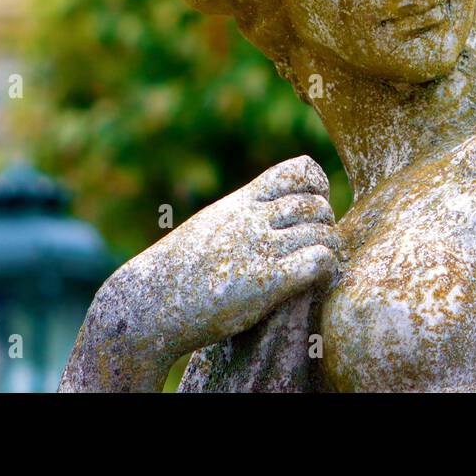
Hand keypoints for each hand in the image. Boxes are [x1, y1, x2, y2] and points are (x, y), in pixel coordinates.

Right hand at [60, 156, 338, 390]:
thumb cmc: (179, 270)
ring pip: (323, 232)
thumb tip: (274, 212)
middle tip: (317, 241)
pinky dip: (325, 267)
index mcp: (241, 202)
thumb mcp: (211, 224)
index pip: (298, 170)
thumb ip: (244, 214)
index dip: (315, 185)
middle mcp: (253, 219)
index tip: (313, 203)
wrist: (147, 305)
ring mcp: (260, 249)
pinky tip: (313, 279)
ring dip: (328, 247)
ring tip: (319, 262)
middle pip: (316, 205)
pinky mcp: (266, 282)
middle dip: (325, 222)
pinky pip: (317, 261)